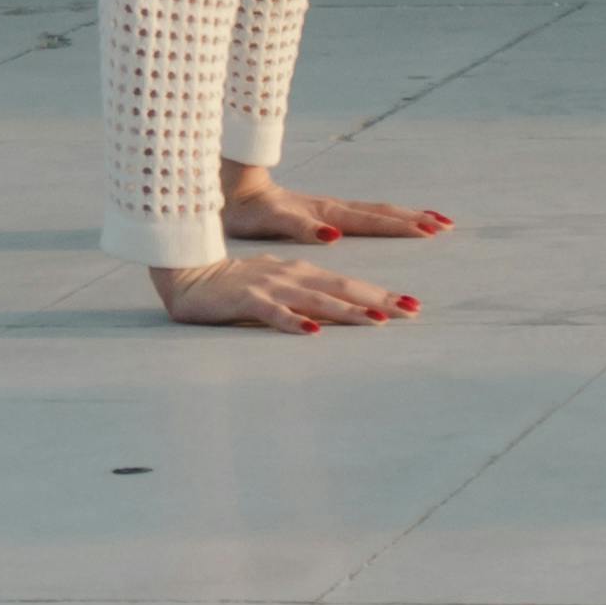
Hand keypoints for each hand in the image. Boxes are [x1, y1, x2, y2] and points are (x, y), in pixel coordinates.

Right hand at [152, 253, 420, 331]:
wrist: (191, 277)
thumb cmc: (239, 285)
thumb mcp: (280, 287)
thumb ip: (311, 296)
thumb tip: (346, 311)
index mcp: (303, 272)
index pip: (349, 284)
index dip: (381, 293)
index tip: (414, 305)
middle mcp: (293, 275)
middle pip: (342, 288)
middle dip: (378, 299)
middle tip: (412, 309)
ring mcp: (271, 286)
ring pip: (316, 299)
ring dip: (347, 310)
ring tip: (376, 320)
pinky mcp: (248, 300)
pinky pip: (274, 313)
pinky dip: (294, 321)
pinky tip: (312, 332)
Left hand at [223, 167, 452, 247]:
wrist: (232, 192)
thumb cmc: (250, 212)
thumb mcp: (272, 222)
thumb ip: (302, 228)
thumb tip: (334, 235)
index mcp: (327, 214)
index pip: (372, 220)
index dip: (402, 226)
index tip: (432, 229)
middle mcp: (332, 210)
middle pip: (380, 213)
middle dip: (413, 219)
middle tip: (446, 225)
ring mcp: (328, 211)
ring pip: (374, 213)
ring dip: (403, 218)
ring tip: (430, 221)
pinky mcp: (320, 215)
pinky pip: (360, 217)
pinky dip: (382, 220)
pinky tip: (389, 224)